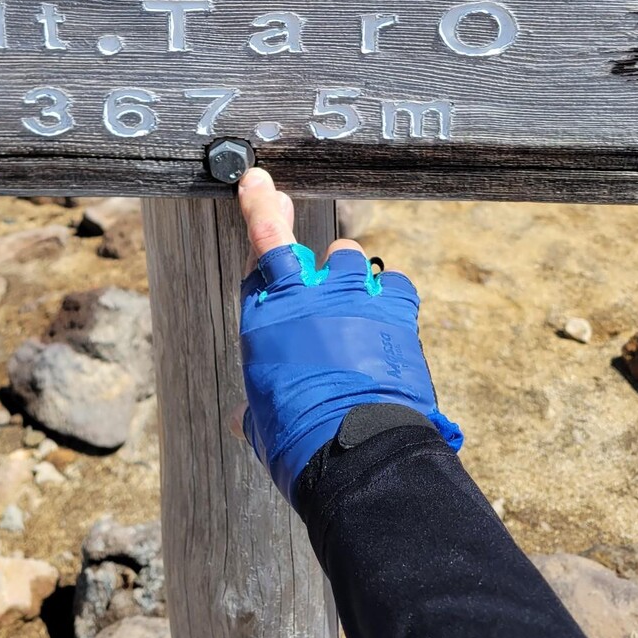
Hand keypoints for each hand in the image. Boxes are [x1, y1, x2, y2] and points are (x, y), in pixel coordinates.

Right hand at [237, 167, 461, 504]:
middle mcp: (302, 296)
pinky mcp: (392, 308)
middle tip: (277, 198)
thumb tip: (244, 419)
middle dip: (278, 211)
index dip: (260, 214)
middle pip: (288, 238)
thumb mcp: (263, 423)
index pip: (256, 253)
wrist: (354, 450)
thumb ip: (256, 407)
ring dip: (346, 272)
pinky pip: (393, 283)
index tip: (260, 187)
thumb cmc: (297, 441)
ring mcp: (349, 296)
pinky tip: (390, 312)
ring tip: (351, 297)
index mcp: (264, 319)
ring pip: (347, 256)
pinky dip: (390, 295)